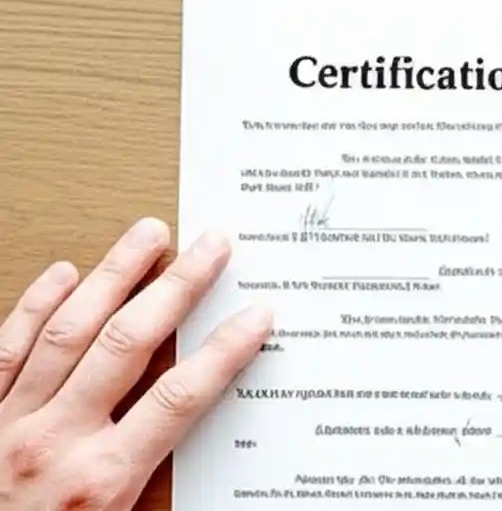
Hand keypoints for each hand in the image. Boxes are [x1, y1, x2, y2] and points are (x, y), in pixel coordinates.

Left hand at [0, 217, 271, 509]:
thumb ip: (155, 488)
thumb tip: (211, 452)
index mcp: (102, 481)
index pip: (179, 397)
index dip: (224, 351)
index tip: (257, 316)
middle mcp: (56, 442)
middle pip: (128, 344)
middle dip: (177, 287)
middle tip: (210, 246)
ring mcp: (9, 424)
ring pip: (69, 331)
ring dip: (114, 275)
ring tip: (147, 235)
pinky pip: (5, 350)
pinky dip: (34, 307)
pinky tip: (62, 273)